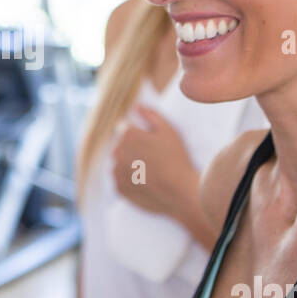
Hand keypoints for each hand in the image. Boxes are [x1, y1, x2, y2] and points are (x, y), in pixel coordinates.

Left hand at [110, 103, 197, 218]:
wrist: (180, 191)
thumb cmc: (176, 158)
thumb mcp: (168, 130)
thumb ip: (150, 115)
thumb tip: (136, 106)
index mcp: (127, 135)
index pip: (124, 129)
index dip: (139, 135)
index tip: (150, 144)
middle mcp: (117, 152)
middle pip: (120, 147)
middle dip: (132, 150)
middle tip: (152, 159)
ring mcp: (116, 171)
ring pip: (119, 163)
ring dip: (129, 165)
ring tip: (149, 171)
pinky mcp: (118, 188)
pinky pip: (120, 180)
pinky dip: (129, 180)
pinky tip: (145, 182)